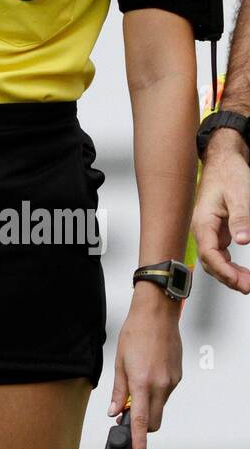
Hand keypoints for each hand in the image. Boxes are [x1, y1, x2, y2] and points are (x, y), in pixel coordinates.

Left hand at [107, 286, 182, 448]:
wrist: (157, 315)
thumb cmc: (134, 334)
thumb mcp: (119, 362)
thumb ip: (118, 390)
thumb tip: (113, 412)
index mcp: (142, 383)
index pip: (140, 420)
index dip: (139, 441)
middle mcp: (160, 386)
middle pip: (153, 421)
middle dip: (142, 425)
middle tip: (127, 412)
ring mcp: (172, 382)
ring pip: (160, 407)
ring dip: (148, 405)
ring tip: (137, 380)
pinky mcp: (178, 377)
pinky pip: (166, 394)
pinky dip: (156, 392)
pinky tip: (149, 372)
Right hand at [192, 131, 249, 292]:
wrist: (224, 161)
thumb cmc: (229, 174)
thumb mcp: (239, 195)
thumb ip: (241, 218)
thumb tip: (243, 240)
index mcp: (203, 221)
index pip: (208, 253)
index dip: (223, 270)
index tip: (238, 281)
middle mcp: (203, 228)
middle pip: (210, 262)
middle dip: (228, 278)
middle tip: (248, 287)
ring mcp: (209, 231)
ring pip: (214, 261)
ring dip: (229, 274)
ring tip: (247, 284)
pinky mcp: (217, 230)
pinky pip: (220, 254)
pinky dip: (230, 266)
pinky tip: (241, 272)